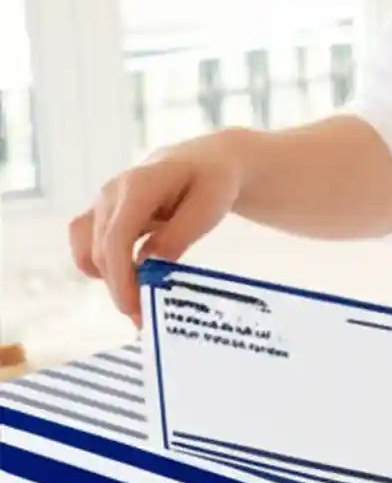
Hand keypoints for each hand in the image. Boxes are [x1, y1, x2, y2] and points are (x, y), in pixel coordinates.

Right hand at [68, 130, 247, 326]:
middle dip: (119, 287)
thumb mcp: (208, 206)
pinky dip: (104, 269)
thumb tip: (150, 266)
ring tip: (139, 303)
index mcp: (140, 184)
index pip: (117, 235)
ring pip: (88, 251)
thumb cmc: (211, 182)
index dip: (120, 274)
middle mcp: (112, 193)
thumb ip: (178, 235)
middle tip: (145, 319)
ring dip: (109, 280)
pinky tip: (130, 280)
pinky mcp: (101, 216)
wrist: (205, 162)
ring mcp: (102, 203)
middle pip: (101, 249)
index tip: (133, 307)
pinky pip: (89, 247)